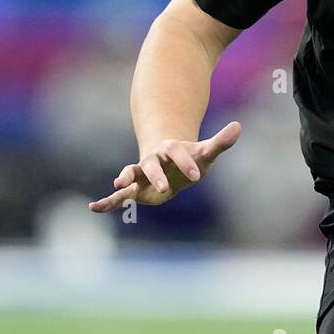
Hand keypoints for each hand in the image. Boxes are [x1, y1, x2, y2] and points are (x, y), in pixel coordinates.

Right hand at [88, 121, 241, 212]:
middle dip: (157, 175)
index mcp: (171, 150)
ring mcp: (141, 174)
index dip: (187, 163)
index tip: (198, 176)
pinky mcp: (135, 189)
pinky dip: (106, 201)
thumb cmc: (191, 158)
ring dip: (124, 180)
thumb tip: (239, 125)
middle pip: (152, 165)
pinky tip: (94, 207)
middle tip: (165, 187)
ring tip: (119, 186)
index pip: (178, 154)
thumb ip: (221, 141)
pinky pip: (117, 196)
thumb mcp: (206, 152)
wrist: (172, 163)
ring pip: (130, 175)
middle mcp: (153, 161)